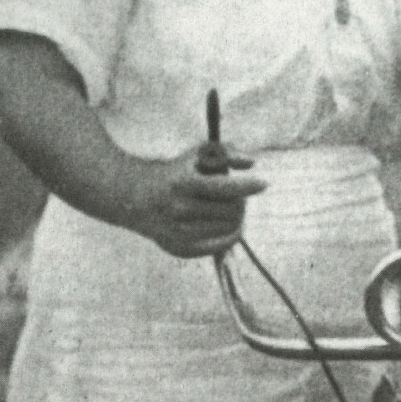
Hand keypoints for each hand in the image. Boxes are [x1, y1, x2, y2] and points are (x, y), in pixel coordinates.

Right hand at [128, 145, 266, 257]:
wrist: (136, 198)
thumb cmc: (176, 172)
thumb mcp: (195, 155)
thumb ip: (226, 152)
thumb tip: (252, 162)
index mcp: (182, 183)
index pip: (225, 188)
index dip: (248, 185)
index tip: (264, 183)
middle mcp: (179, 210)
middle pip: (233, 209)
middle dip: (241, 200)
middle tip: (236, 195)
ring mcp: (180, 232)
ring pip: (231, 228)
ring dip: (236, 216)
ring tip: (228, 207)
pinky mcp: (182, 249)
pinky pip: (222, 245)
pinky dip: (231, 234)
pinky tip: (228, 224)